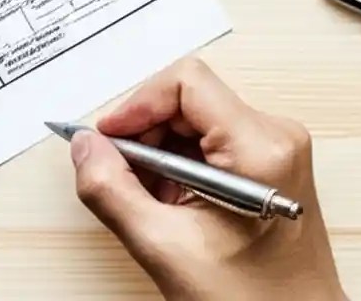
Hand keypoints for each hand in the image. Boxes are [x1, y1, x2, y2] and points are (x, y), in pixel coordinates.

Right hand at [69, 58, 344, 300]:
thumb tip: (85, 147)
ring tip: (149, 199)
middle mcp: (275, 137)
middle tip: (119, 174)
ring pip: (192, 120)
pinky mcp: (266, 163)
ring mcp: (273, 149)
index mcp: (260, 148)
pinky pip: (206, 142)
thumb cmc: (253, 300)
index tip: (107, 137)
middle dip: (143, 133)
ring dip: (157, 153)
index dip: (137, 104)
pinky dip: (176, 166)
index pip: (186, 82)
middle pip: (187, 99)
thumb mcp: (164, 247)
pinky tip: (170, 203)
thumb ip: (111, 190)